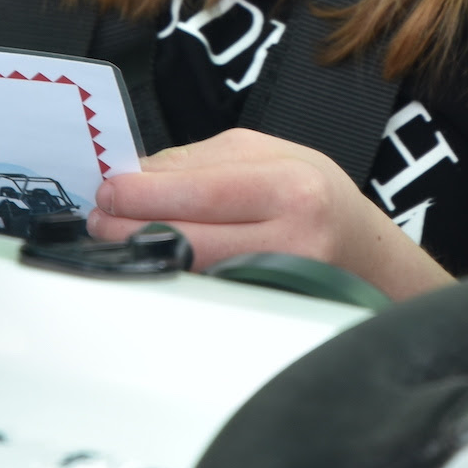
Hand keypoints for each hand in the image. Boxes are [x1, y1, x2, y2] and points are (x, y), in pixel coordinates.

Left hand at [88, 129, 449, 300]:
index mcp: (293, 187)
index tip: (108, 188)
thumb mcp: (271, 154)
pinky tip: (150, 258)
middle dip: (130, 224)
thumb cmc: (318, 197)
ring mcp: (280, 285)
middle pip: (189, 236)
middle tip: (99, 216)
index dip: (144, 192)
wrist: (368, 257)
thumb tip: (138, 174)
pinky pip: (204, 290)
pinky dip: (169, 271)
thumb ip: (202, 160)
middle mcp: (291, 240)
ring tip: (114, 234)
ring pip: (190, 270)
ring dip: (142, 250)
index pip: (202, 191)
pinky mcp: (267, 313)